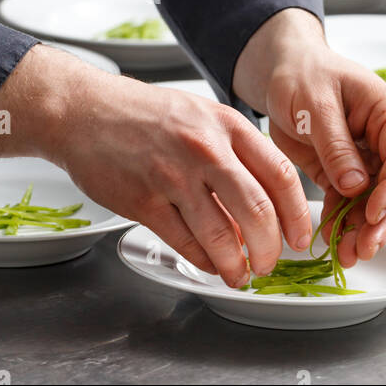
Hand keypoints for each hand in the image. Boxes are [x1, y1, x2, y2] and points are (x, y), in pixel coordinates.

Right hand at [39, 54, 317, 287]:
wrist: (84, 110)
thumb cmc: (144, 114)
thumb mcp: (200, 115)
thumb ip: (233, 152)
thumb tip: (263, 202)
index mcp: (226, 124)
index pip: (280, 175)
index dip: (296, 215)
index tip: (300, 237)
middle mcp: (204, 148)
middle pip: (258, 211)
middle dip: (270, 249)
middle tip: (268, 263)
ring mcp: (173, 176)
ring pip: (222, 236)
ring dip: (237, 265)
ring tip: (239, 274)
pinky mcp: (144, 201)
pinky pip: (185, 243)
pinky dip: (203, 262)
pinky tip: (209, 264)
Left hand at [233, 8, 385, 266]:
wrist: (281, 71)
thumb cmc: (302, 73)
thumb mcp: (315, 102)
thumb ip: (335, 143)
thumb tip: (356, 185)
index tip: (374, 213)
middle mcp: (384, 139)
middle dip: (381, 221)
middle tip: (364, 247)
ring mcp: (366, 159)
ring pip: (374, 202)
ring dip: (363, 230)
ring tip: (348, 255)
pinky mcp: (343, 173)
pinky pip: (348, 202)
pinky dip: (342, 222)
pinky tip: (334, 241)